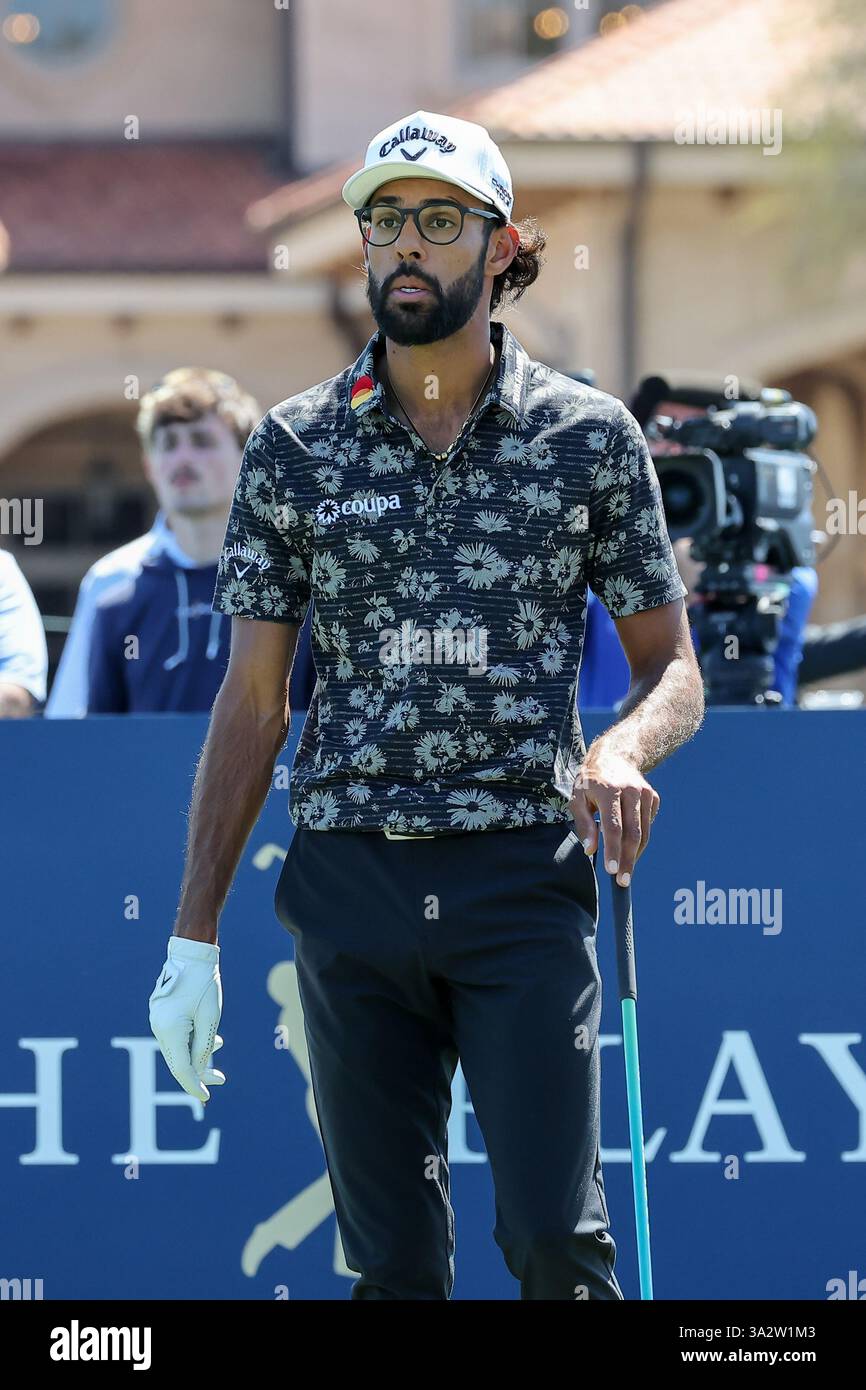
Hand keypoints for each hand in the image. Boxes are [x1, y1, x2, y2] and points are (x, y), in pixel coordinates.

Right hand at [149, 936, 225, 1101]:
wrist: (191, 953)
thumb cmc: (203, 983)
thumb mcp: (210, 1017)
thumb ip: (205, 1046)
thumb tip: (200, 1070)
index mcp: (170, 1030)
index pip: (181, 1069)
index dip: (194, 1086)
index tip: (206, 1098)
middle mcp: (159, 1028)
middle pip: (178, 1060)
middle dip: (199, 1072)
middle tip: (221, 1080)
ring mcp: (158, 1020)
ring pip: (178, 1047)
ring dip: (198, 1053)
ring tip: (221, 1050)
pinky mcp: (161, 1013)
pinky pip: (177, 1035)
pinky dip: (192, 1040)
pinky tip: (213, 1040)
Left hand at [569, 751, 659, 886]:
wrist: (614, 756)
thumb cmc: (590, 781)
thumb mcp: (578, 798)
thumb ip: (583, 824)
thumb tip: (590, 851)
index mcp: (609, 790)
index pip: (613, 826)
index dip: (613, 850)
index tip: (612, 871)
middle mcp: (631, 791)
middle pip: (633, 833)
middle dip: (628, 860)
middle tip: (622, 881)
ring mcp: (645, 794)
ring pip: (644, 832)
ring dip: (635, 854)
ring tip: (625, 870)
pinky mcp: (654, 798)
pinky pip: (647, 825)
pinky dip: (639, 839)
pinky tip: (627, 842)